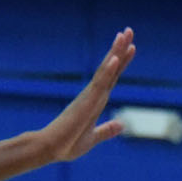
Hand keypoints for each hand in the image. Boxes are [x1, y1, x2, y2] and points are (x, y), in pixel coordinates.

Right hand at [38, 27, 136, 163]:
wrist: (50, 150)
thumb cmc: (68, 144)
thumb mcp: (93, 137)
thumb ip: (106, 130)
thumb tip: (121, 124)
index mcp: (96, 101)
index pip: (112, 77)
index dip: (122, 62)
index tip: (131, 47)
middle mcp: (93, 95)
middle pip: (110, 68)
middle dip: (120, 49)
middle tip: (128, 30)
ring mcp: (89, 97)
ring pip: (106, 71)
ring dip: (115, 52)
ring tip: (123, 35)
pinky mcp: (85, 102)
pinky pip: (99, 84)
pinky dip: (107, 71)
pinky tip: (115, 58)